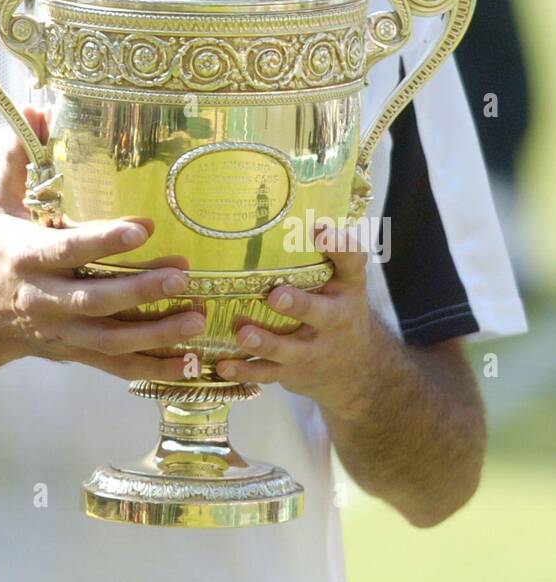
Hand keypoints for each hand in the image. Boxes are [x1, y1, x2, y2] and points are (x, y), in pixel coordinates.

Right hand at [0, 107, 203, 381]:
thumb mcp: (0, 204)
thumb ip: (18, 159)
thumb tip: (34, 110)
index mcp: (25, 258)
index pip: (68, 250)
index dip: (105, 241)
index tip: (144, 227)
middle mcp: (43, 300)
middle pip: (96, 300)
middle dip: (142, 291)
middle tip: (185, 274)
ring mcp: (61, 333)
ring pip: (111, 341)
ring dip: (157, 333)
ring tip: (199, 317)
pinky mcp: (75, 355)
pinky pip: (117, 368)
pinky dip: (153, 369)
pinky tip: (190, 364)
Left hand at [215, 219, 386, 417]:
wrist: (358, 370)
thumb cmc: (338, 308)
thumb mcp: (343, 280)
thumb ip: (324, 250)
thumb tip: (287, 209)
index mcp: (346, 288)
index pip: (352, 262)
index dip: (339, 246)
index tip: (319, 230)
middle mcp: (334, 319)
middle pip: (321, 313)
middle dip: (299, 305)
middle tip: (276, 296)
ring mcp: (314, 350)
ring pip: (290, 349)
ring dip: (265, 342)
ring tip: (242, 333)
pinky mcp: (293, 372)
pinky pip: (268, 372)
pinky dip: (245, 370)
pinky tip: (223, 365)